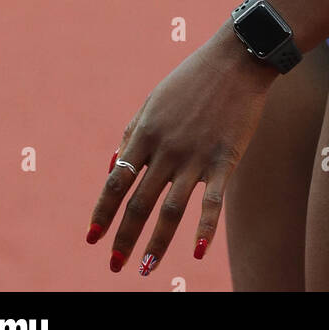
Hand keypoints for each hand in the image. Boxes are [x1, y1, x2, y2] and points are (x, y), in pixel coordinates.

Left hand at [85, 26, 275, 276]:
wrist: (237, 59)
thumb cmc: (193, 79)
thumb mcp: (153, 99)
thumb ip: (132, 133)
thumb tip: (111, 167)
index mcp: (146, 132)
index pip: (116, 181)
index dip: (102, 212)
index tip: (91, 238)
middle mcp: (167, 148)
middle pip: (139, 202)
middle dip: (124, 238)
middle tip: (114, 266)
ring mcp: (196, 156)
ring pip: (171, 210)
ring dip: (156, 243)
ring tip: (145, 269)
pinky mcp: (225, 159)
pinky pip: (212, 202)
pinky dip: (204, 229)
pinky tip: (196, 253)